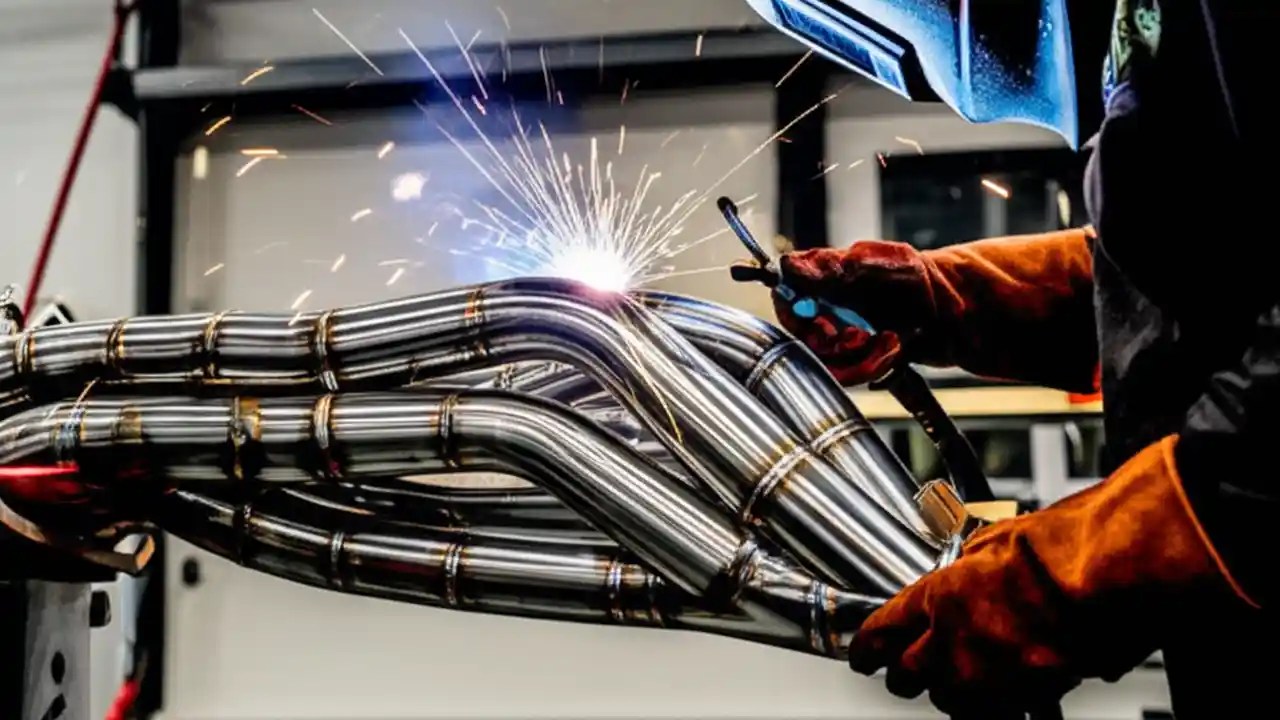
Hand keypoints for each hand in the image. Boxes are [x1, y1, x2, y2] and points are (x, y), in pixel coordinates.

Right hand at [771, 241, 936, 385]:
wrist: (962, 313)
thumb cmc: (924, 281)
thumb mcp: (879, 266)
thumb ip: (831, 267)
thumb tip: (789, 265)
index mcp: (828, 276)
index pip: (788, 298)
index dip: (797, 317)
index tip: (819, 326)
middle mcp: (831, 305)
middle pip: (805, 338)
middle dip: (834, 344)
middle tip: (859, 336)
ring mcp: (845, 332)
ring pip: (828, 361)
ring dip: (860, 357)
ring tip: (889, 341)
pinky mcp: (861, 356)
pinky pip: (852, 373)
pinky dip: (874, 364)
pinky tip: (894, 349)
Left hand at [847, 436, 1255, 715]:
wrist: (1112, 577)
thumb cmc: (1065, 549)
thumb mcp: (995, 540)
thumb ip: (967, 566)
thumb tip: (963, 571)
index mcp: (939, 597)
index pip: (883, 633)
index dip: (867, 647)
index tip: (863, 653)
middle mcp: (955, 644)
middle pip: (907, 675)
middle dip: (903, 672)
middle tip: (903, 669)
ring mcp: (989, 678)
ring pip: (947, 701)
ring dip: (947, 691)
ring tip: (958, 678)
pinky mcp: (1026, 698)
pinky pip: (992, 712)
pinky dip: (989, 704)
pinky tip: (998, 688)